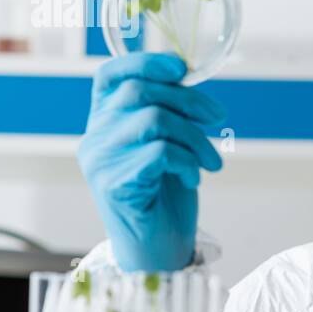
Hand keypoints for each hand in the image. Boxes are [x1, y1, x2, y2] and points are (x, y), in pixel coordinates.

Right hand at [77, 53, 225, 271]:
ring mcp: (99, 161)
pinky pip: (160, 153)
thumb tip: (189, 78)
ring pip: (152, 119)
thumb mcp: (167, 144)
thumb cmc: (166, 196)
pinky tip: (193, 179)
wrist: (158, 249)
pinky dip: (187, 161)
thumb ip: (167, 113)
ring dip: (195, 137)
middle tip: (218, 118)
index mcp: (103, 122)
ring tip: (210, 161)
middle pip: (139, 92)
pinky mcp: (112, 184)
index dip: (145, 62)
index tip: (182, 68)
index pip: (110, 75)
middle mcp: (94, 137)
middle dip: (189, 100)